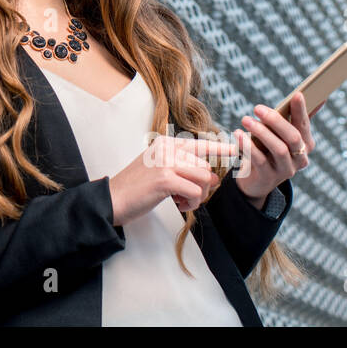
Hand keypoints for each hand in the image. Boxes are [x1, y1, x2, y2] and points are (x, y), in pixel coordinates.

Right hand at [108, 134, 237, 224]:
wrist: (112, 199)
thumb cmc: (136, 187)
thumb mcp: (160, 170)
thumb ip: (185, 169)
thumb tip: (214, 178)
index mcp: (165, 144)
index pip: (199, 144)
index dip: (219, 148)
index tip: (234, 150)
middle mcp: (166, 148)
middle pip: (204, 167)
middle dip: (202, 187)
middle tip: (185, 197)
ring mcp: (165, 162)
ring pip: (203, 179)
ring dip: (197, 196)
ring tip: (181, 201)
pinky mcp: (165, 179)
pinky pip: (195, 192)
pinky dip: (191, 203)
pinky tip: (177, 204)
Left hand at [233, 92, 315, 205]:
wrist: (256, 180)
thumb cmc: (268, 149)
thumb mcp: (279, 134)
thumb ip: (290, 117)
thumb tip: (302, 94)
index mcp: (306, 144)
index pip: (304, 125)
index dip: (301, 111)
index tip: (297, 95)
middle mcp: (300, 158)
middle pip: (292, 137)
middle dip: (275, 120)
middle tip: (256, 108)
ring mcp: (286, 170)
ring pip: (279, 149)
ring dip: (261, 132)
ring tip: (245, 119)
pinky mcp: (269, 178)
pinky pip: (260, 160)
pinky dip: (248, 146)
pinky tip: (238, 135)